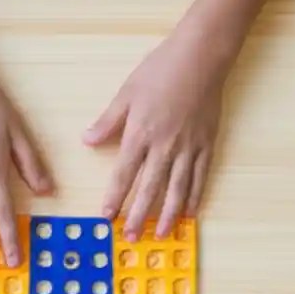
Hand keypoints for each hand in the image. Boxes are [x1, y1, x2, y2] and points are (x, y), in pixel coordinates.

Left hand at [84, 33, 225, 240]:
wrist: (201, 56)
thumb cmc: (161, 70)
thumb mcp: (127, 93)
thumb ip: (108, 122)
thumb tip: (87, 141)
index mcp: (141, 134)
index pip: (124, 174)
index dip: (115, 197)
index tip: (107, 217)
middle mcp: (165, 146)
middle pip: (150, 188)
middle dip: (140, 215)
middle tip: (132, 237)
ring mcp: (189, 147)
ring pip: (178, 188)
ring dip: (169, 214)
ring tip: (163, 235)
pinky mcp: (207, 143)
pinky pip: (201, 176)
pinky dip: (195, 196)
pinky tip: (190, 212)